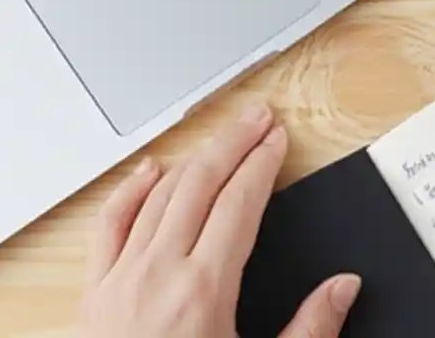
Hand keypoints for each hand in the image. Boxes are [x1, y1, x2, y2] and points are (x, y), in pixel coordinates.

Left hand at [79, 106, 361, 337]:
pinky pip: (109, 225)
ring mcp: (119, 280)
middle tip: (257, 118)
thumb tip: (343, 287)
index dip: (262, 163)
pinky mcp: (92, 296)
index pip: (240, 202)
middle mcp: (157, 274)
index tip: (277, 140)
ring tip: (219, 139)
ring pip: (157, 196)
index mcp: (204, 291)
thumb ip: (308, 330)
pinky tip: (148, 173)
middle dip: (232, 144)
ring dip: (192, 159)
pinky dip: (130, 192)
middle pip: (200, 184)